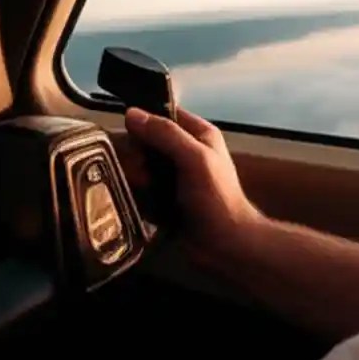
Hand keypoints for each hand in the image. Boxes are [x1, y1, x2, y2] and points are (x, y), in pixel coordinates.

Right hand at [119, 107, 261, 266]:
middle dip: (139, 155)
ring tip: (144, 189)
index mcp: (198, 133)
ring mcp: (175, 176)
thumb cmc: (217, 198)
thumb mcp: (194, 159)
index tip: (134, 139)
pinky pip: (141, 187)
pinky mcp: (165, 198)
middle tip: (143, 173)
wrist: (226, 246)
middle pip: (146, 140)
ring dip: (137, 176)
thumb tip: (131, 114)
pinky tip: (142, 201)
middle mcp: (185, 151)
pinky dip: (138, 193)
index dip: (144, 123)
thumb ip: (165, 134)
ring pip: (141, 164)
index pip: (162, 114)